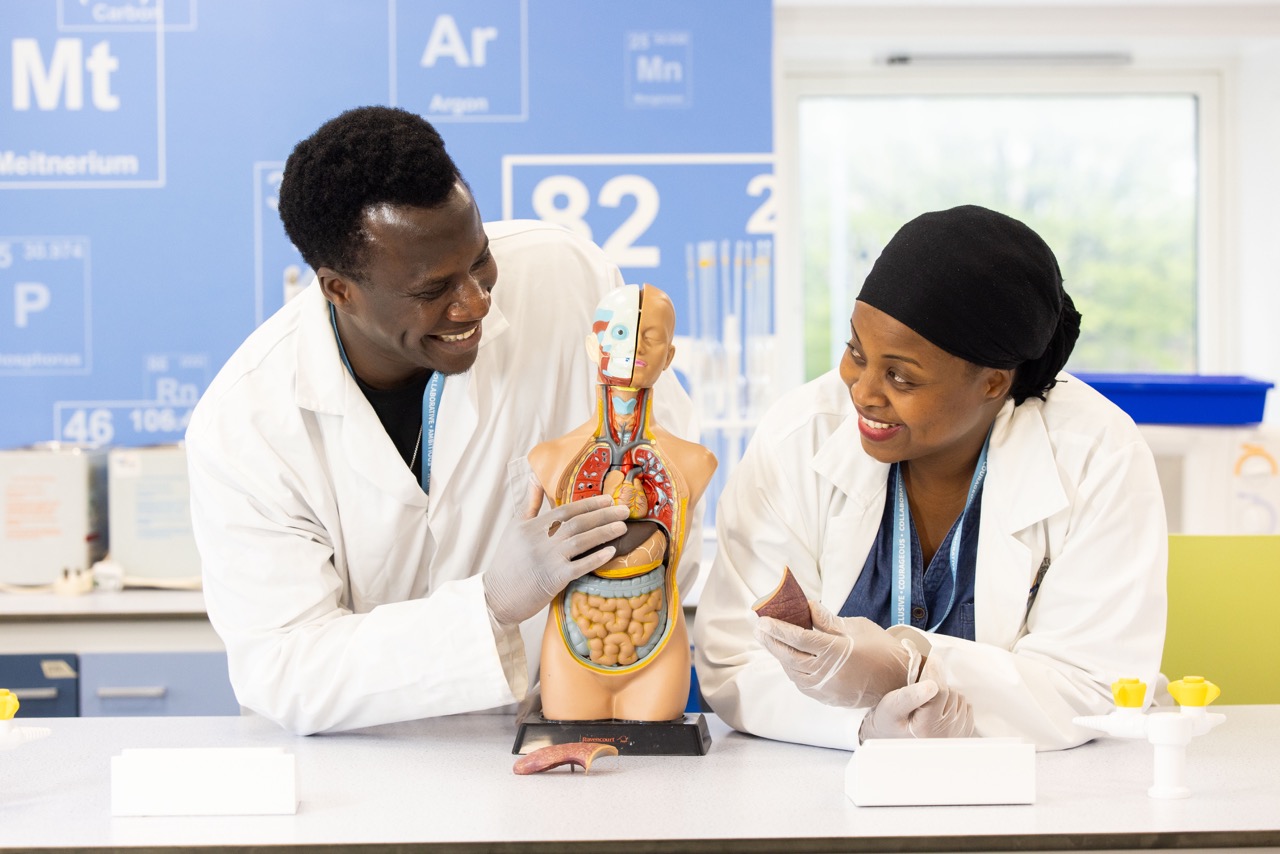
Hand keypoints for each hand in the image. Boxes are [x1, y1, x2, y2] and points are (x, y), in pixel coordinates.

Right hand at [483, 478, 628, 625]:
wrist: (495, 596)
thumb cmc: (507, 561)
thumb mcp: (515, 527)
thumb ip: (529, 503)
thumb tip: (534, 476)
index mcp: (531, 526)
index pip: (565, 510)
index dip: (589, 504)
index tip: (609, 500)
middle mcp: (540, 539)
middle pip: (578, 523)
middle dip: (604, 515)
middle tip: (625, 511)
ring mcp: (547, 559)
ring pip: (581, 541)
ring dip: (604, 533)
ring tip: (623, 528)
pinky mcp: (553, 579)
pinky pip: (580, 566)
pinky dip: (596, 558)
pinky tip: (611, 552)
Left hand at [754, 600, 919, 707]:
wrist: (900, 680)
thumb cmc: (881, 649)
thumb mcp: (856, 627)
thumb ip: (827, 620)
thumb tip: (806, 606)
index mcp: (837, 651)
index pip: (799, 638)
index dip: (779, 629)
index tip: (762, 620)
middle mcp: (828, 672)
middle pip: (790, 656)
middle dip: (771, 641)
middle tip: (759, 629)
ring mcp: (827, 688)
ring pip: (793, 672)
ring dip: (780, 656)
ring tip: (772, 641)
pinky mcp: (828, 697)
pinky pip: (802, 684)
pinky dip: (792, 670)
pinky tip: (789, 659)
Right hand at [858, 677, 974, 741]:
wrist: (890, 742)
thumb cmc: (888, 722)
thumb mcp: (891, 706)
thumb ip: (910, 695)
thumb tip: (932, 685)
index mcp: (926, 727)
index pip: (940, 690)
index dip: (935, 672)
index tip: (930, 660)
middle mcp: (944, 734)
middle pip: (951, 694)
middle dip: (938, 685)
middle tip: (922, 687)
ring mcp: (954, 736)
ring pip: (959, 700)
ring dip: (946, 694)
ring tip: (929, 700)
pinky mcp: (960, 736)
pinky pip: (966, 709)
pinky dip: (955, 703)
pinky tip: (940, 707)